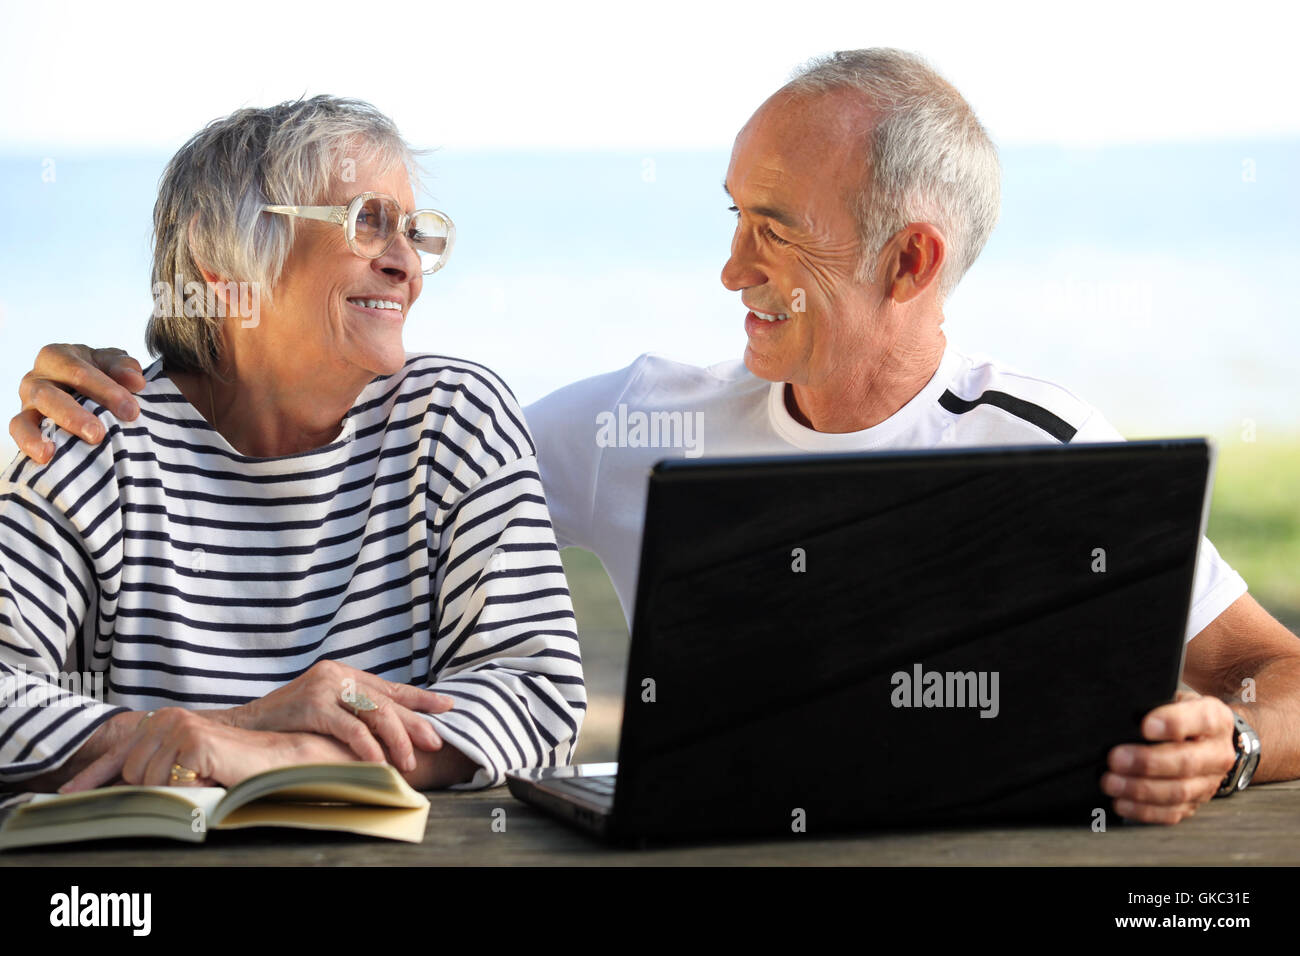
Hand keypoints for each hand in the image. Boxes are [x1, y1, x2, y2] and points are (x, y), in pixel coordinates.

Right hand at [11, 344, 144, 463]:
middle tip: (98, 434)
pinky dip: (30, 443)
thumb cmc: (101, 372)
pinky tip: (46, 457)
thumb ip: (124, 368)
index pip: (77, 371)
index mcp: (57, 356)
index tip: (131, 411)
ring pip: (29, 416)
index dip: (104, 390)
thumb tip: (135, 381)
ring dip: (50, 435)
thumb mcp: (113, 364)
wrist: (86, 388)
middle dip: (74, 415)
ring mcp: (27, 402)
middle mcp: (37, 378)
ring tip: (71, 448)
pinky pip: (19, 431)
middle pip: (50, 395)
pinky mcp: (23, 423)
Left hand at [59, 708, 312, 791]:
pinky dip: (191, 790)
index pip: (119, 753)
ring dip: (177, 791)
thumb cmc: (233, 766)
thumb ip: (155, 765)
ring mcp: (178, 728)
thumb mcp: (186, 764)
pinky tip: (212, 777)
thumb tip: (118, 786)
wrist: (276, 758)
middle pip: (131, 775)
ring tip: (206, 779)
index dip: (93, 776)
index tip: (67, 795)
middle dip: (157, 789)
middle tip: (195, 781)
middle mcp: (166, 719)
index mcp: (162, 721)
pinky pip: (170, 784)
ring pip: (148, 783)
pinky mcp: (191, 741)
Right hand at [207, 660, 453, 772]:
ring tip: (409, 762)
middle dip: (416, 722)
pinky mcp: (313, 705)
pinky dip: (368, 746)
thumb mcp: (325, 709)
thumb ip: (354, 711)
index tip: (449, 706)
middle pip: (388, 701)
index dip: (421, 698)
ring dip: (396, 739)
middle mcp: (339, 675)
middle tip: (436, 741)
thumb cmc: (289, 721)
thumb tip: (392, 729)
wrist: (246, 725)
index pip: (391, 687)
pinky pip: (350, 728)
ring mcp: (326, 687)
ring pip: (375, 712)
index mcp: (345, 674)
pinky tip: (379, 762)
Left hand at [1101, 690, 1237, 823]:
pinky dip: (1144, 810)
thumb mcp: (1177, 698)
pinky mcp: (1195, 803)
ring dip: (1140, 789)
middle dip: (1147, 762)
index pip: (1202, 720)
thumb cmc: (1181, 714)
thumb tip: (1121, 711)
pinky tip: (1120, 802)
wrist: (1209, 740)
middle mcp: (1218, 753)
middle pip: (1186, 762)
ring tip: (1110, 782)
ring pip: (1178, 791)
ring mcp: (1209, 782)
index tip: (1144, 726)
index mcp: (1216, 720)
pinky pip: (1171, 812)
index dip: (1173, 723)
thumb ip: (1157, 702)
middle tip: (1114, 758)